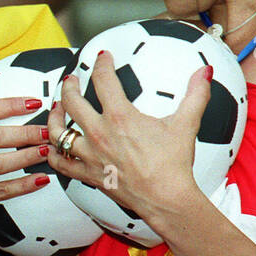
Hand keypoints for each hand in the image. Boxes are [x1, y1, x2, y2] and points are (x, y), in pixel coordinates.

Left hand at [46, 51, 209, 226]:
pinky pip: (60, 162)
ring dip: (54, 116)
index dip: (101, 64)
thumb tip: (203, 72)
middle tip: (72, 80)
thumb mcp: (186, 124)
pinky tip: (52, 145)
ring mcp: (90, 155)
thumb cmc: (174, 164)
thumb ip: (195, 95)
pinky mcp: (87, 173)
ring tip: (56, 107)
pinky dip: (52, 153)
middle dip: (69, 86)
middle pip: (71, 101)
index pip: (103, 80)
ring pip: (58, 131)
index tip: (102, 57)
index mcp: (120, 117)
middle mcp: (99, 133)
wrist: (166, 198)